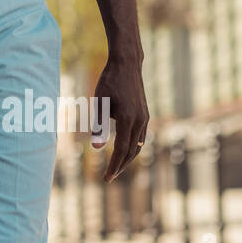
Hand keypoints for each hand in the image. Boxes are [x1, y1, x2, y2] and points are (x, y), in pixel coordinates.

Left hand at [92, 48, 147, 182]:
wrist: (127, 64)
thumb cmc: (109, 81)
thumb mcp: (99, 102)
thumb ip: (99, 126)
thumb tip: (96, 148)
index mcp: (128, 118)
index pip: (122, 149)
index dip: (114, 166)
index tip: (106, 178)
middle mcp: (140, 120)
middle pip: (132, 151)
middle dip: (121, 166)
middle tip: (109, 177)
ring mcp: (145, 117)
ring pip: (139, 145)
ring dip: (128, 158)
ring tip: (116, 167)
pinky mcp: (145, 113)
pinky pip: (141, 136)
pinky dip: (134, 146)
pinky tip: (125, 150)